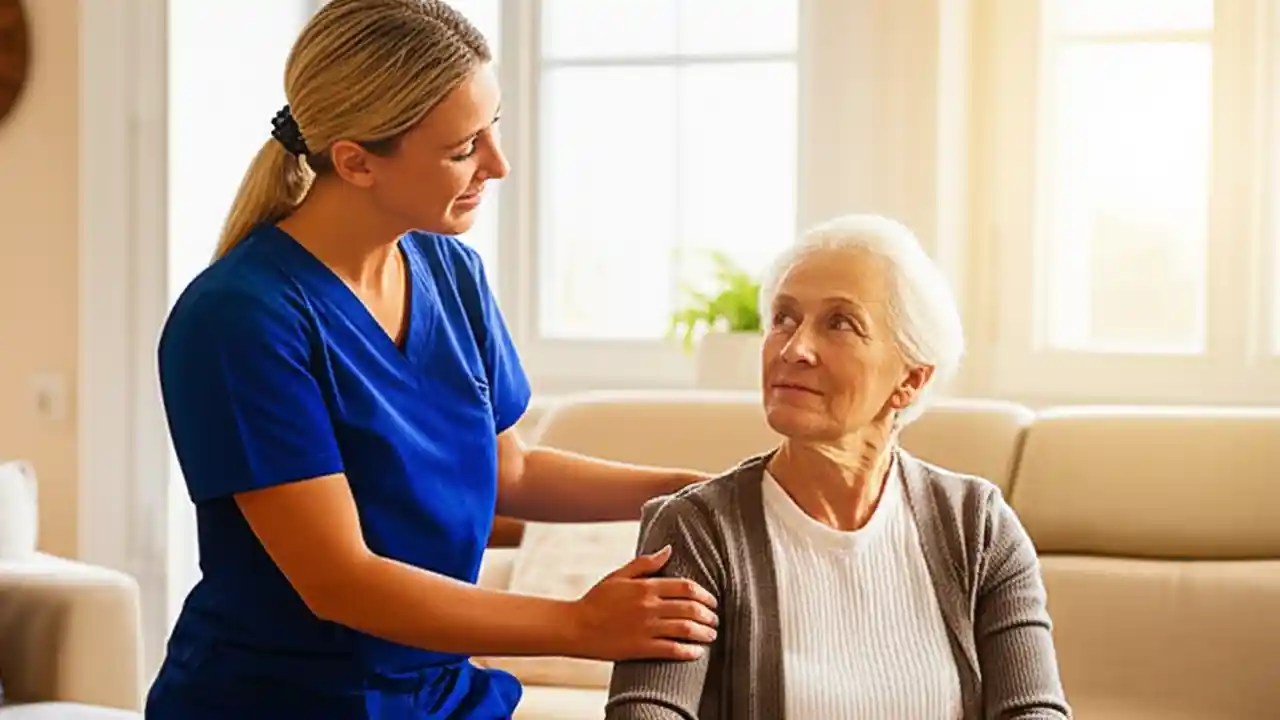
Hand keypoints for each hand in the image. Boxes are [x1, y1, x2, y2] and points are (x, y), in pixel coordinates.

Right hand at [569, 545, 718, 660]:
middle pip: (691, 608)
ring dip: (704, 633)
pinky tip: (697, 653)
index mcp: (646, 587)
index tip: (712, 601)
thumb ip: (645, 563)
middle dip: (709, 615)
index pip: (686, 587)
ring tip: (711, 635)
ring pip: (686, 629)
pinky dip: (689, 652)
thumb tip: (669, 549)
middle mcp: (649, 606)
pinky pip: (672, 650)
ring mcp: (646, 628)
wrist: (576, 627)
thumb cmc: (597, 600)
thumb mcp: (619, 575)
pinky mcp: (641, 648)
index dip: (705, 594)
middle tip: (715, 620)